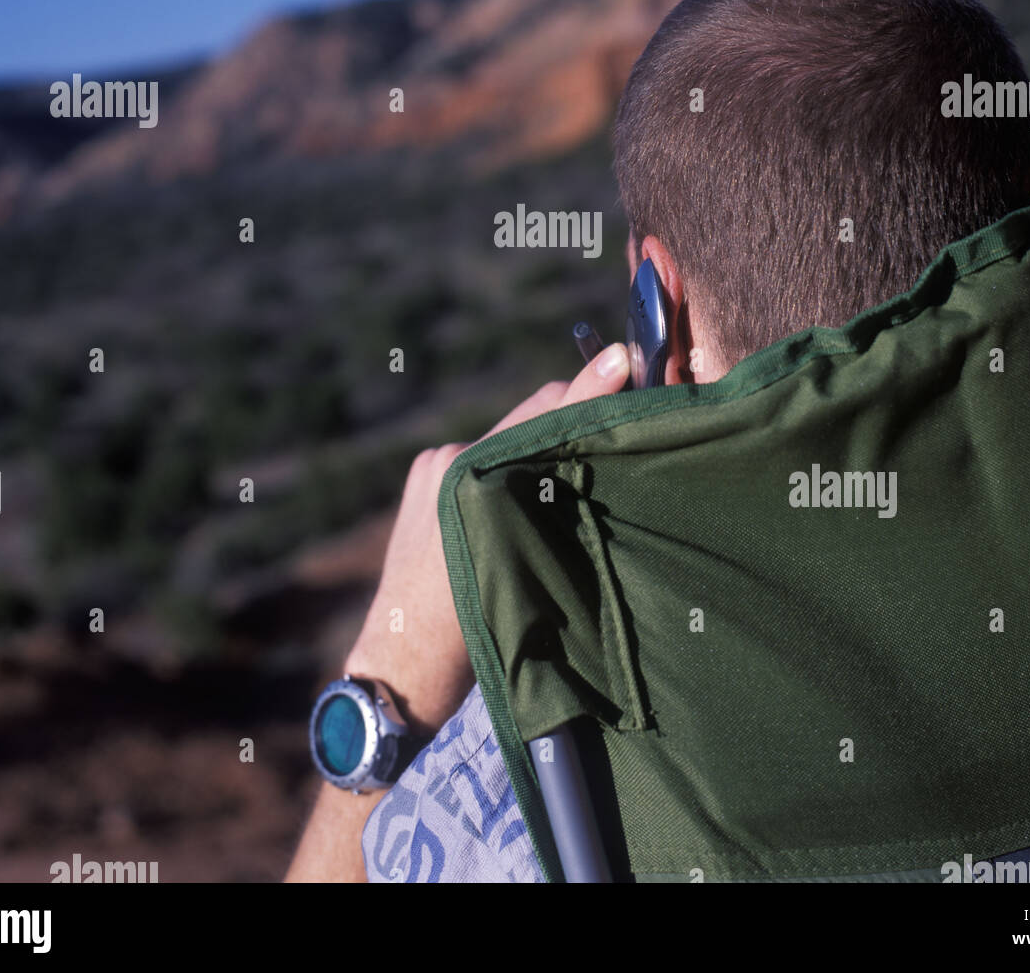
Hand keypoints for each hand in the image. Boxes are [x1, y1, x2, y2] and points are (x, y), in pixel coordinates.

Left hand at [343, 340, 630, 732]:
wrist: (402, 669)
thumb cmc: (474, 631)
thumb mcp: (528, 567)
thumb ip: (557, 497)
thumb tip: (598, 441)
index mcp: (473, 477)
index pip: (544, 414)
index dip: (590, 393)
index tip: (627, 359)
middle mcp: (448, 460)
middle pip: (529, 420)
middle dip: (572, 419)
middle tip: (625, 408)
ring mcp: (431, 468)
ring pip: (509, 440)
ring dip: (540, 449)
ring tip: (578, 469)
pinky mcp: (422, 480)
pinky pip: (482, 458)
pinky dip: (510, 466)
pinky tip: (527, 500)